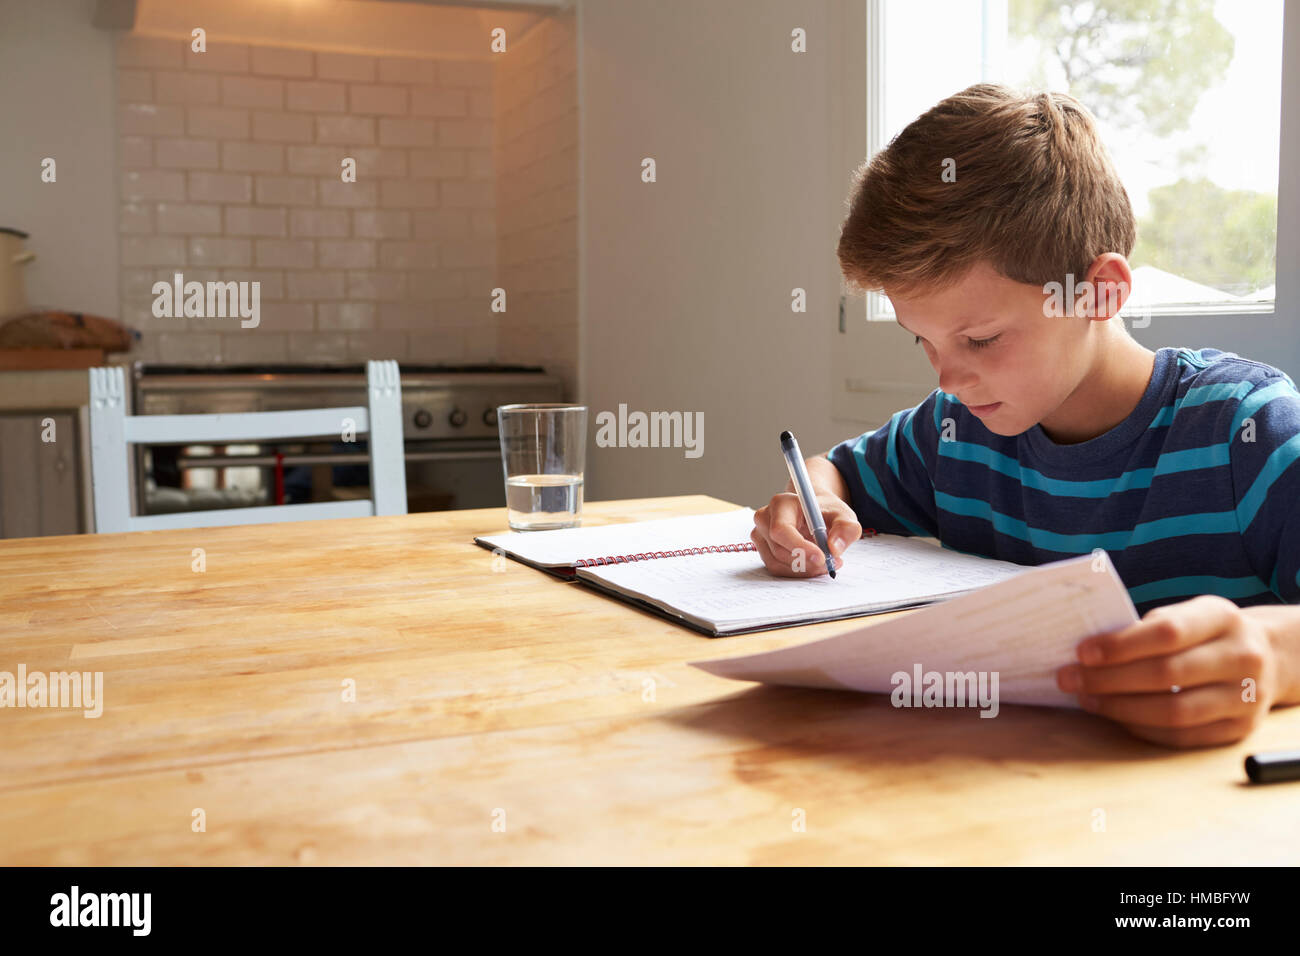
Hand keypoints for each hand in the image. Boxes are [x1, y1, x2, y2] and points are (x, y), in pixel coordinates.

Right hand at [752, 491, 860, 576]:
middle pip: (779, 550)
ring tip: (826, 562)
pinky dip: (797, 572)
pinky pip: (777, 569)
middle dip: (807, 562)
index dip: (799, 547)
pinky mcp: (763, 549)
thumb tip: (834, 548)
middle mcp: (765, 518)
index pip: (781, 530)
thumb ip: (846, 528)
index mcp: (781, 504)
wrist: (815, 514)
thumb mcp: (844, 515)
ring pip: (777, 563)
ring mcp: (760, 535)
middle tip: (832, 563)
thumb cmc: (826, 512)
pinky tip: (813, 564)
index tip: (822, 557)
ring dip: (804, 569)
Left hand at [1056, 595, 1284, 747]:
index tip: (1081, 652)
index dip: (1121, 645)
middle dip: (1109, 679)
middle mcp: (1241, 657)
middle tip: (1069, 679)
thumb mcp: (1186, 615)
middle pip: (1166, 674)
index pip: (1168, 633)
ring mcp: (1245, 697)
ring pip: (1174, 711)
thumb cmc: (1204, 633)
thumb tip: (1086, 651)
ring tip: (1086, 699)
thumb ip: (1146, 629)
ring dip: (1120, 708)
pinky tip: (1116, 716)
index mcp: (1222, 618)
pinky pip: (1182, 736)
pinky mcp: (1239, 729)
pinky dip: (1142, 728)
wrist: (1267, 658)